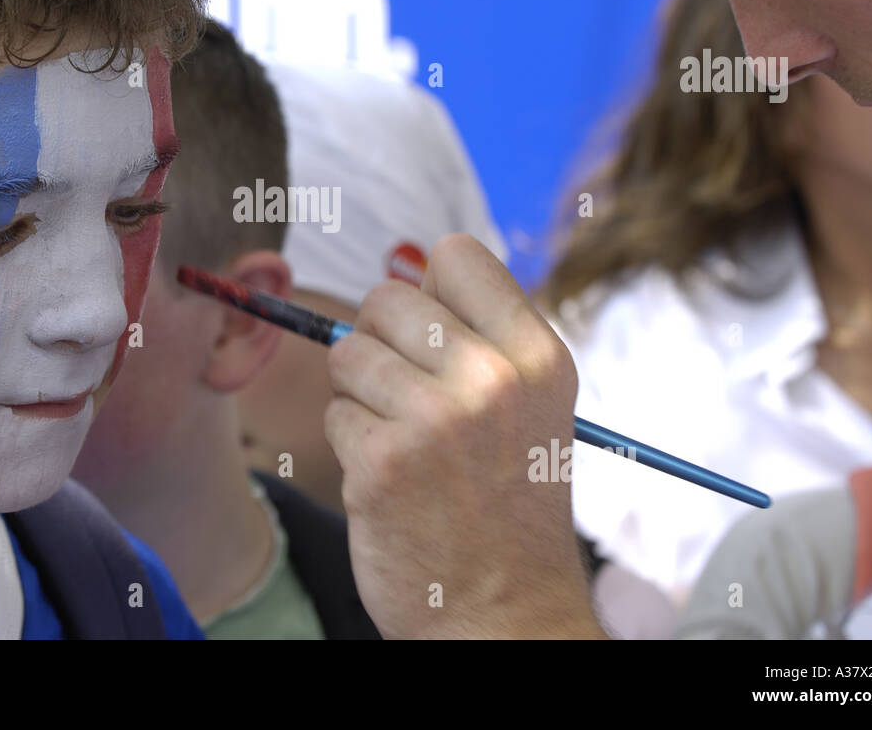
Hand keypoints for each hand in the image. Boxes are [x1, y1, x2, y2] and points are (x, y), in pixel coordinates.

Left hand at [325, 233, 603, 637]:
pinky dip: (352, 444)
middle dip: (382, 344)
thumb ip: (479, 333)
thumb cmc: (509, 501)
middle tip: (412, 401)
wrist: (505, 614)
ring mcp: (434, 420)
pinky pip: (334, 413)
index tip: (437, 338)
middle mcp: (491, 379)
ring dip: (362, 397)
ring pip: (348, 355)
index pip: (453, 255)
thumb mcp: (530, 404)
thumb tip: (405, 267)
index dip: (429, 291)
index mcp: (537, 355)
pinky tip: (392, 480)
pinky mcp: (381, 463)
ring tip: (407, 443)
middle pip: (385, 299)